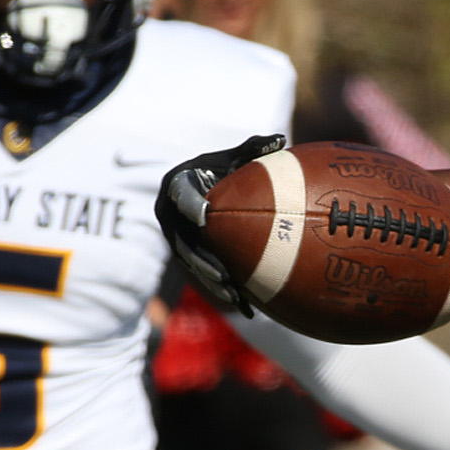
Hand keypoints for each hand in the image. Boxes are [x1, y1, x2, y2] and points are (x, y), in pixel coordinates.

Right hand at [154, 134, 286, 315]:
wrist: (203, 187)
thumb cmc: (222, 167)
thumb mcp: (234, 157)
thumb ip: (254, 148)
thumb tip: (280, 140)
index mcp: (177, 185)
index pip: (181, 195)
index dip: (191, 204)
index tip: (204, 215)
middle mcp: (169, 213)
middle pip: (184, 242)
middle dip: (203, 262)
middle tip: (224, 276)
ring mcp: (174, 236)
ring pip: (192, 265)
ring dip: (213, 284)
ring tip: (236, 300)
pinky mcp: (184, 253)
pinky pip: (201, 275)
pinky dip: (222, 290)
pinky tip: (247, 308)